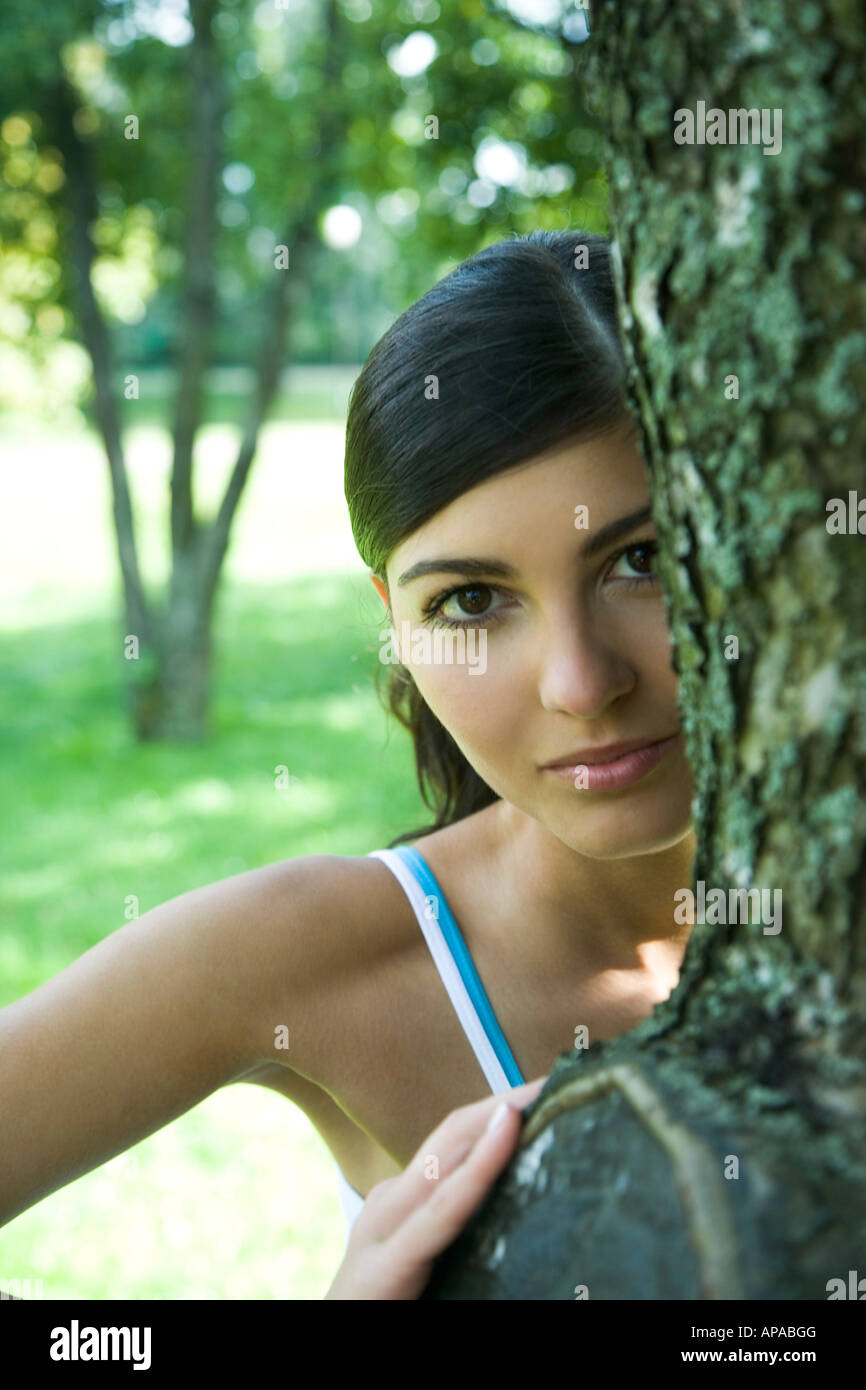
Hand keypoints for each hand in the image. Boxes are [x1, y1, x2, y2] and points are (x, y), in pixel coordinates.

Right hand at [324, 1075, 547, 1299]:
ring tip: (542, 1088)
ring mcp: (382, 1229)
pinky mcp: (388, 1263)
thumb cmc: (388, 1312)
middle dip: (506, 1099)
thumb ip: (459, 1234)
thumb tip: (521, 1218)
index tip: (549, 1091)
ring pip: (446, 1152)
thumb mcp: (428, 1268)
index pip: (454, 1142)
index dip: (499, 1109)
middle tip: (562, 1075)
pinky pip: (442, 1207)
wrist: (329, 1359)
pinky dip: (479, 1164)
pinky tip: (506, 1128)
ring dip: (498, 1115)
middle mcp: (387, 1205)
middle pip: (453, 1134)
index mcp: (398, 1206)